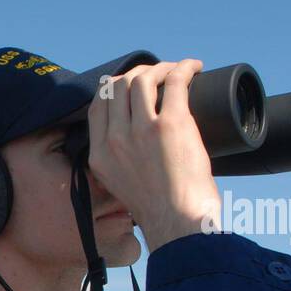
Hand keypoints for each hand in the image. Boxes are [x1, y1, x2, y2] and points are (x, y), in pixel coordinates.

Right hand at [86, 59, 221, 251]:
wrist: (178, 223)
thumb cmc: (158, 210)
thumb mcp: (120, 185)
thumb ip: (118, 161)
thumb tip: (133, 141)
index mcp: (99, 155)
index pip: (96, 106)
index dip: (113, 88)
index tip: (131, 85)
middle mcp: (114, 140)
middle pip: (117, 86)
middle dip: (138, 73)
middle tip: (159, 76)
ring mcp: (141, 130)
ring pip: (143, 79)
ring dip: (162, 68)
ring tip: (178, 71)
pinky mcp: (170, 125)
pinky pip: (175, 81)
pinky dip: (185, 68)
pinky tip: (195, 67)